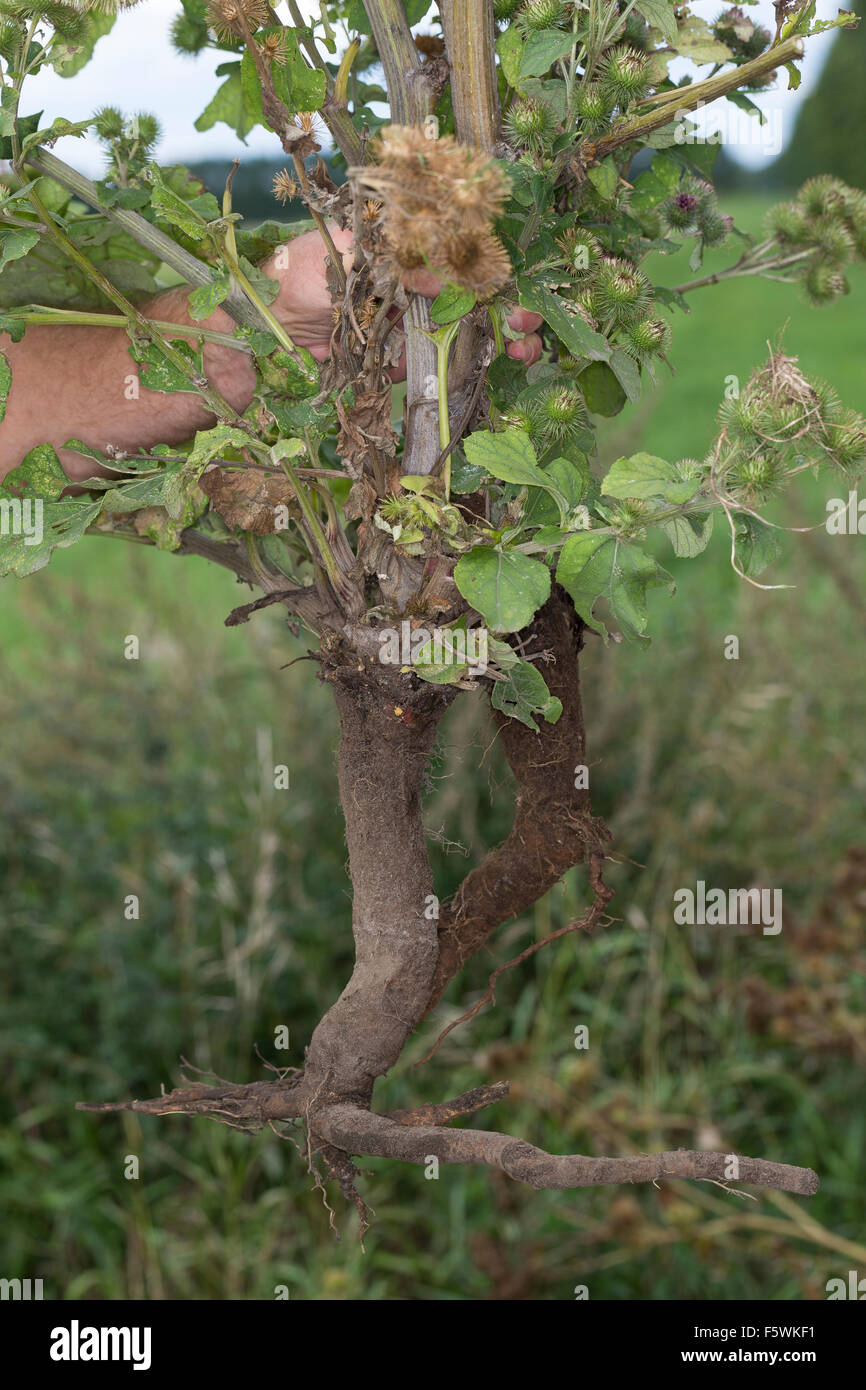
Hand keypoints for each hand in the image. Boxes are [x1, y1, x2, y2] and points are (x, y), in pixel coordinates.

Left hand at [262, 225, 543, 370]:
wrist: (244, 334)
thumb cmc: (286, 279)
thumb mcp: (338, 260)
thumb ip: (387, 266)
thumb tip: (438, 278)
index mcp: (396, 246)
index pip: (456, 248)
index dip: (490, 264)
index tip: (513, 284)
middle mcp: (408, 281)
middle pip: (472, 288)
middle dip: (506, 303)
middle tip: (528, 323)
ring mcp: (406, 322)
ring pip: (467, 326)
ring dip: (500, 335)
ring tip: (526, 347)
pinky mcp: (398, 361)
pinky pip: (441, 363)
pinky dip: (472, 366)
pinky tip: (502, 364)